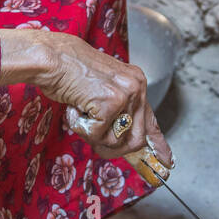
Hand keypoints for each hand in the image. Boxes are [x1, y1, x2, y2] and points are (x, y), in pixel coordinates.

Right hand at [0, 28, 172, 164]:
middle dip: (113, 147)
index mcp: (136, 82)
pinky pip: (96, 135)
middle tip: (93, 137)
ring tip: (80, 112)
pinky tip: (74, 107)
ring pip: (116, 141)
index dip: (158, 144)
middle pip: (136, 139)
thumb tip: (122, 138)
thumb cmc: (68, 71)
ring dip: (92, 135)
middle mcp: (137, 87)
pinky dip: (79, 126)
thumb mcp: (101, 89)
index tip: (167, 161)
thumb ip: (116, 110)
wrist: (52, 57)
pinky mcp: (111, 103)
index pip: (151, 120)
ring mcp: (126, 95)